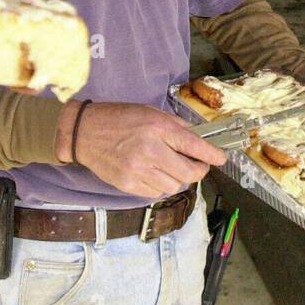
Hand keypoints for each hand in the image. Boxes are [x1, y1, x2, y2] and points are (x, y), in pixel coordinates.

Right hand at [59, 101, 225, 199]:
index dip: (212, 155)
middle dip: (198, 170)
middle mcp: (151, 150)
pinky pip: (156, 192)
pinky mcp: (128, 185)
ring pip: (174, 185)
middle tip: (197, 165)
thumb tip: (198, 137)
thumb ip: (175, 125)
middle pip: (189, 173)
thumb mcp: (150, 112)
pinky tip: (154, 173)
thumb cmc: (118, 118)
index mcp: (158, 128)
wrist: (83, 133)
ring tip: (170, 167)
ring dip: (178, 178)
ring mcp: (139, 170)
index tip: (220, 158)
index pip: (194, 146)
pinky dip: (161, 185)